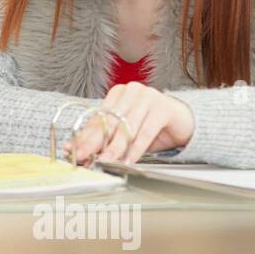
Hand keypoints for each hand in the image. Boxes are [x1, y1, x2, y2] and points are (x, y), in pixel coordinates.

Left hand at [63, 81, 193, 166]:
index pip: (97, 118)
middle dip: (95, 143)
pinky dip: (136, 149)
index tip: (73, 150)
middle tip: (84, 157)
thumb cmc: (150, 125)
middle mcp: (131, 91)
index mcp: (117, 93)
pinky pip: (145, 133)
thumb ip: (105, 137)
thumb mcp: (125, 130)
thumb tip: (79, 150)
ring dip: (115, 149)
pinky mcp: (163, 108)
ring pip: (126, 128)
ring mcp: (148, 97)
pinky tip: (129, 160)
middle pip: (109, 122)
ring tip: (106, 162)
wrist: (181, 120)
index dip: (85, 136)